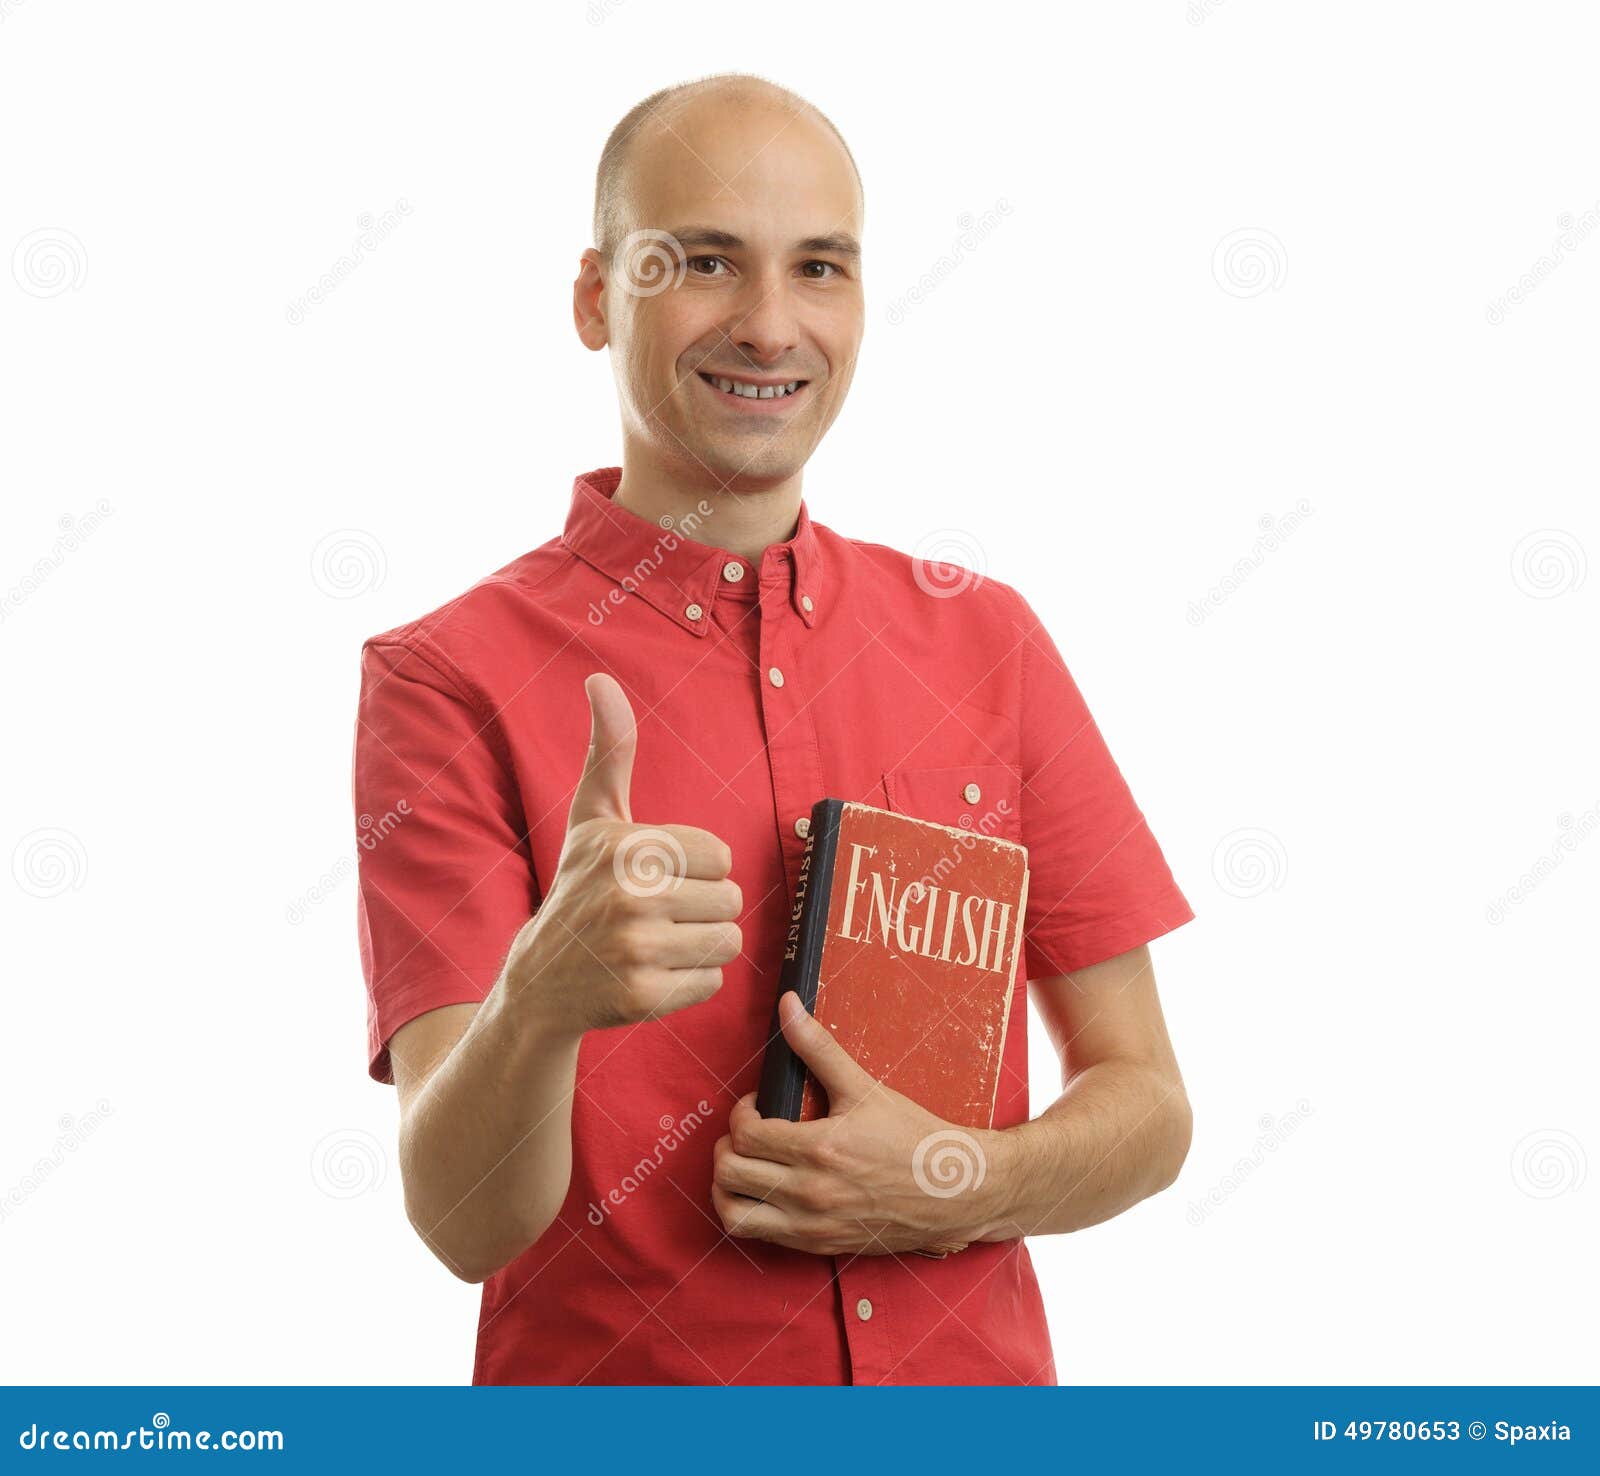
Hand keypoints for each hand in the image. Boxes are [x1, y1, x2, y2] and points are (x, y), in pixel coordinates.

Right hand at [500, 673, 742, 1035]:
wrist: (541, 979)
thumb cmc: (579, 887)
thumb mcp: (592, 819)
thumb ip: (609, 750)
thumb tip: (599, 679)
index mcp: (628, 847)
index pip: (722, 856)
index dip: (697, 868)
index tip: (657, 877)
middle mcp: (631, 896)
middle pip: (731, 900)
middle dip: (702, 908)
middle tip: (658, 915)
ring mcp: (637, 950)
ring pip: (728, 941)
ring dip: (700, 945)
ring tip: (658, 942)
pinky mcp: (644, 997)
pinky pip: (712, 982)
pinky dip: (689, 982)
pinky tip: (651, 973)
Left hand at [711, 992, 999, 1255]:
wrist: (955, 1191)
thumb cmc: (913, 1137)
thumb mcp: (864, 1087)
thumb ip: (818, 1046)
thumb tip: (788, 1005)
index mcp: (817, 1149)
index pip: (744, 1133)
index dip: (741, 1112)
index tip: (758, 1106)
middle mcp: (809, 1192)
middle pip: (728, 1174)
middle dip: (728, 1146)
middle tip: (749, 1133)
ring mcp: (812, 1225)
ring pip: (734, 1215)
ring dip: (728, 1187)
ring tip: (747, 1165)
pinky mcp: (818, 1245)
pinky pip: (761, 1237)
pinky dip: (751, 1212)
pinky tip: (769, 1190)